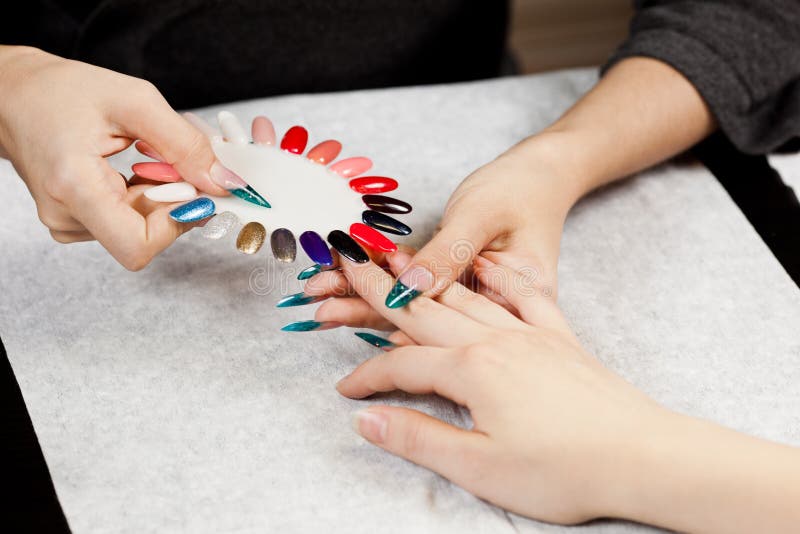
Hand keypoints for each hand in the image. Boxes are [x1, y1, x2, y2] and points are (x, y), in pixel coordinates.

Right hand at [0, 46, 236, 269]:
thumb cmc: (62, 90)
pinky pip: (126, 221)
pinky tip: (136, 167)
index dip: (177, 223)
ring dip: (160, 197)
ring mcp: (67, 223)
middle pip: (144, 237)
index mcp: (73, 187)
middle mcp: (65, 216)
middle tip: (174, 161)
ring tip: (148, 157)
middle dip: (174, 203)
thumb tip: (222, 184)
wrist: (13, 93)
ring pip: (139, 230)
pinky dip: (144, 197)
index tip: (196, 190)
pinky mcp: (74, 221)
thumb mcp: (135, 101)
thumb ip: (184, 144)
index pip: (138, 246)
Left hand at [305, 140, 576, 328]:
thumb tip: (404, 292)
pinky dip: (383, 279)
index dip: (381, 310)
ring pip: (414, 304)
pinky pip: (418, 287)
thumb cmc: (520, 188)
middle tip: (315, 301)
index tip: (334, 301)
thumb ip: (446, 255)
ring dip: (365, 296)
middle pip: (420, 316)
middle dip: (362, 307)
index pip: (436, 315)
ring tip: (320, 291)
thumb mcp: (481, 216)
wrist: (545, 174)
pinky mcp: (461, 284)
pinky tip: (346, 276)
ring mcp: (476, 300)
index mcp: (511, 301)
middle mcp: (492, 311)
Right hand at [332, 252, 665, 523]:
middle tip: (348, 262)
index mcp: (472, 370)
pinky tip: (486, 263)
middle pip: (424, 309)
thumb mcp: (479, 466)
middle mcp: (495, 340)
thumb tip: (366, 421)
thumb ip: (418, 438)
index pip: (402, 364)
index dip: (368, 375)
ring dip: (426, 277)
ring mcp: (529, 333)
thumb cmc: (563, 471)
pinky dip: (498, 276)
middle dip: (381, 289)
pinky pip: (523, 294)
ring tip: (398, 255)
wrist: (643, 456)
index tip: (345, 389)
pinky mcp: (558, 337)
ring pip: (465, 297)